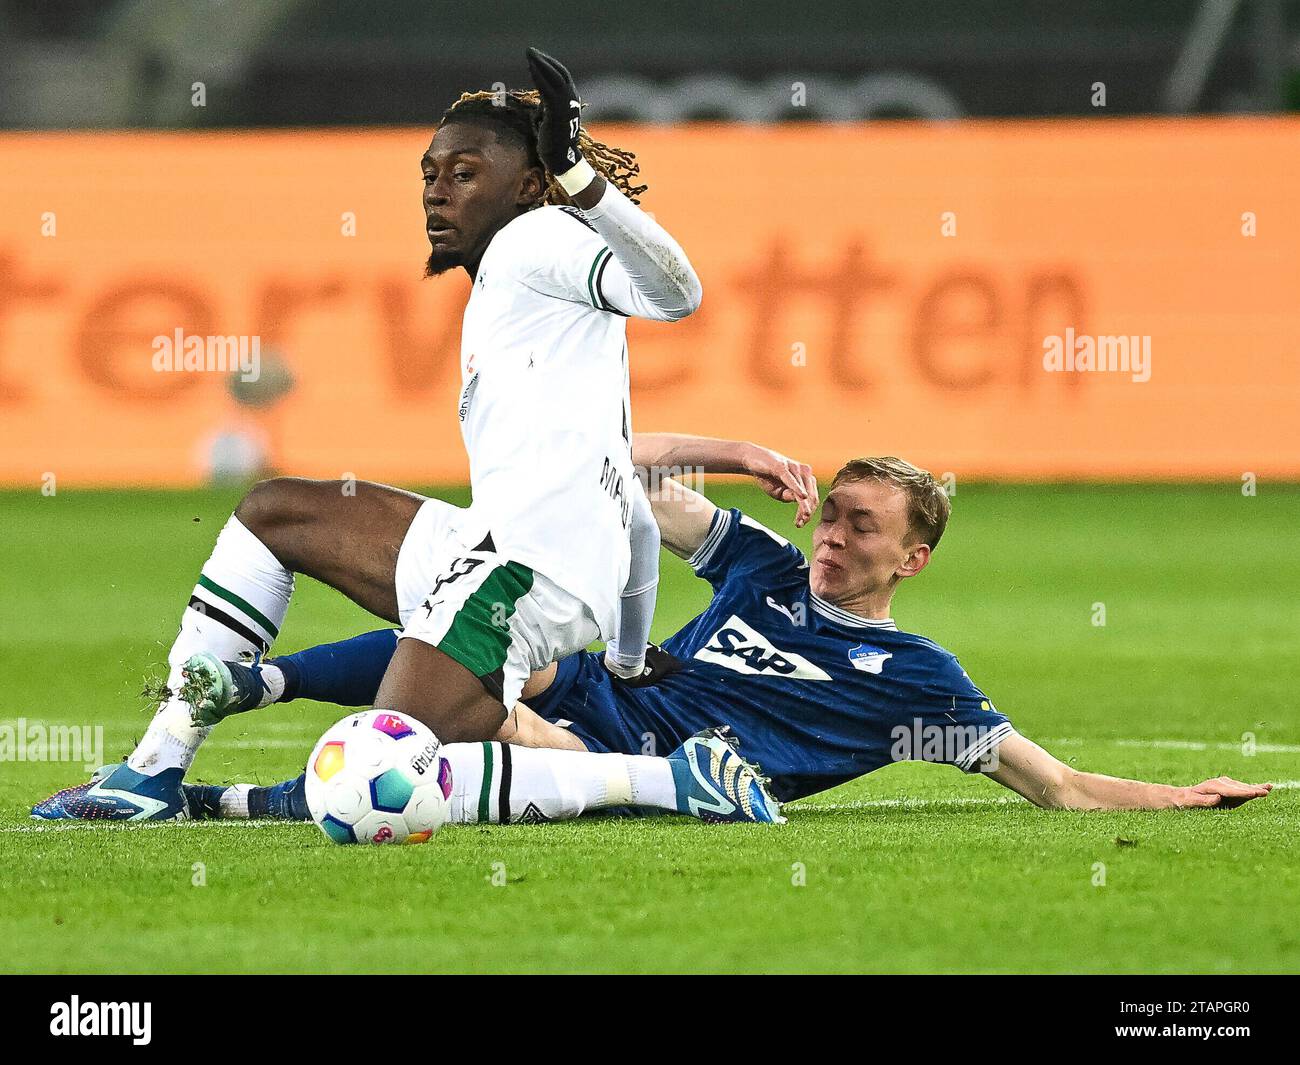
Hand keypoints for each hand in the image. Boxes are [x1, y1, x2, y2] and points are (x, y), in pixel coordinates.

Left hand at [526, 47, 583, 175]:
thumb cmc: (554, 143)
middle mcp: (571, 99)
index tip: (537, 59)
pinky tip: (530, 68)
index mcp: (571, 101)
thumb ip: (546, 108)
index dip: (549, 66)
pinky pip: (546, 89)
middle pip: (558, 73)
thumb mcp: (550, 120)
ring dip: (540, 64)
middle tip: (530, 51)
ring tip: (529, 55)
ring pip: (553, 77)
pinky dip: (538, 77)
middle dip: (544, 60)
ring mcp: (565, 105)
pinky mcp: (556, 111)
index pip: (562, 77)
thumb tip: (539, 105)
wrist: (561, 159)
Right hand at [742, 445, 818, 526]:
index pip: (812, 498)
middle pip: (812, 496)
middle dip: (807, 512)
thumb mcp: (778, 492)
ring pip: (803, 490)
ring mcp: (794, 468)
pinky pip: (792, 480)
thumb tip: (800, 500)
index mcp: (806, 478)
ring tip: (801, 519)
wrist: (753, 461)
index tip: (800, 524)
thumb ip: (789, 497)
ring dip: (803, 506)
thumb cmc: (768, 477)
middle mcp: (804, 472)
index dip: (808, 512)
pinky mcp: (783, 467)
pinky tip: (803, 497)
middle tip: (801, 524)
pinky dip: (798, 489)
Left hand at [1177, 776, 1271, 808]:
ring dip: (1255, 789)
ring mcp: (1228, 785)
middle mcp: (1222, 783)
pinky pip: (1245, 789)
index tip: (1252, 793)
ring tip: (1268, 789)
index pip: (1230, 791)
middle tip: (1264, 792)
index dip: (1241, 792)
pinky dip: (1256, 788)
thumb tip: (1218, 798)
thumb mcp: (1191, 802)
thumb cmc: (1186, 802)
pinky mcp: (1232, 789)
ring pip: (1243, 788)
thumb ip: (1204, 801)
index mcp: (1212, 786)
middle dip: (1251, 790)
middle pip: (1239, 788)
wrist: (1184, 797)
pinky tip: (1268, 787)